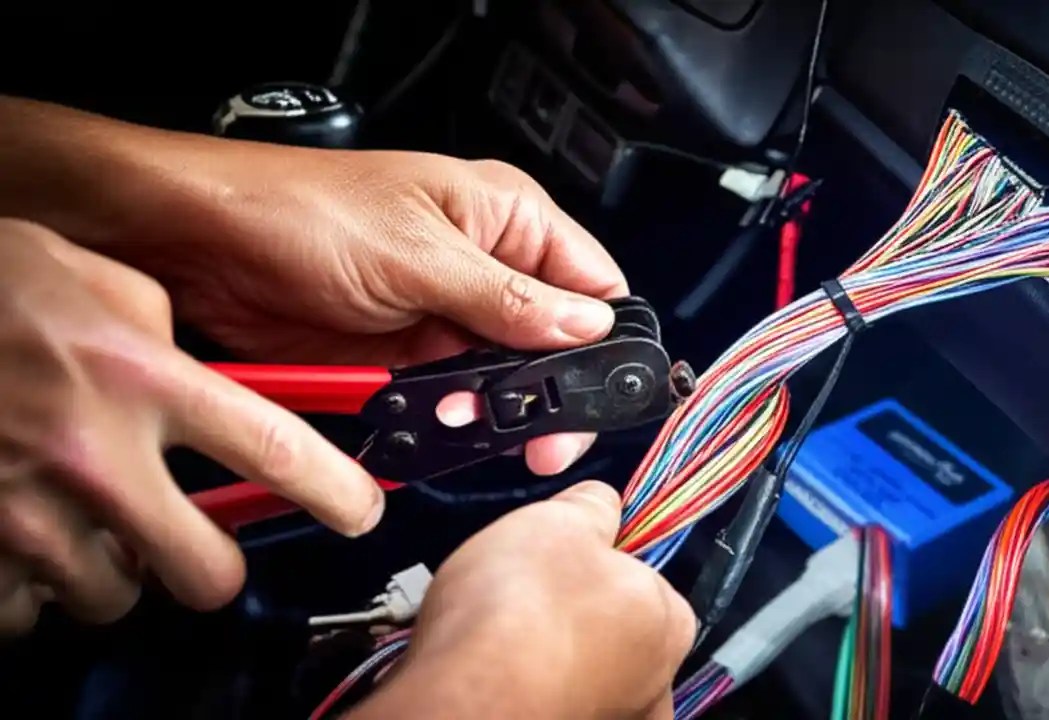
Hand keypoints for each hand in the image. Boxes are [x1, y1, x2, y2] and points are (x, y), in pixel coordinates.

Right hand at [0, 219, 382, 635]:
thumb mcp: (97, 282)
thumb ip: (165, 335)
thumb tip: (209, 375)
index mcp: (142, 378)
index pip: (275, 452)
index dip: (337, 494)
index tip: (361, 514)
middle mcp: (96, 454)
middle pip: (205, 571)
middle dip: (208, 566)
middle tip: (191, 539)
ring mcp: (30, 514)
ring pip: (113, 595)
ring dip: (108, 567)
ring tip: (80, 514)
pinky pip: (26, 610)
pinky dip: (29, 585)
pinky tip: (20, 532)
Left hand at [114, 141, 627, 476]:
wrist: (199, 244)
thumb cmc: (298, 209)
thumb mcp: (416, 254)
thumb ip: (505, 300)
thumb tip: (585, 328)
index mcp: (505, 218)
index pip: (592, 284)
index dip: (604, 340)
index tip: (600, 391)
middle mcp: (483, 266)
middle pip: (556, 345)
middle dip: (550, 391)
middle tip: (542, 432)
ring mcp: (445, 315)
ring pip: (505, 382)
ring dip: (495, 410)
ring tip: (469, 418)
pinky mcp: (407, 357)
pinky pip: (452, 401)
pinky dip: (450, 422)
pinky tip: (438, 424)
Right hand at [350, 482, 694, 719]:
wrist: (463, 696)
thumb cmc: (520, 612)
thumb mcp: (561, 519)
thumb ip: (592, 508)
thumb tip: (601, 502)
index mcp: (667, 622)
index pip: (645, 578)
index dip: (598, 558)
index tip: (561, 550)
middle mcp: (653, 685)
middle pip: (614, 631)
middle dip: (575, 612)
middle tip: (525, 594)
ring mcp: (610, 716)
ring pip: (581, 671)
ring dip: (550, 656)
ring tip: (501, 637)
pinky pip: (550, 702)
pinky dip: (528, 690)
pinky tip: (495, 676)